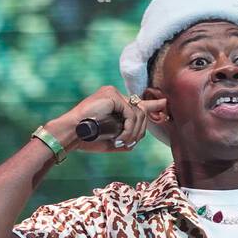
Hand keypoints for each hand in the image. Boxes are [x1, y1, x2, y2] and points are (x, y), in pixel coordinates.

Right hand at [50, 85, 167, 152]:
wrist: (72, 135)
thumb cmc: (89, 140)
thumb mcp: (114, 139)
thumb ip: (128, 135)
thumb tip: (142, 135)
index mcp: (115, 104)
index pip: (138, 103)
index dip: (153, 106)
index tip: (165, 104)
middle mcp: (115, 95)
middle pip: (141, 112)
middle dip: (139, 131)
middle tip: (127, 143)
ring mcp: (113, 93)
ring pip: (139, 113)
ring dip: (134, 132)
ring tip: (122, 142)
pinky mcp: (111, 95)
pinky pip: (131, 113)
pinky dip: (129, 128)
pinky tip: (119, 137)